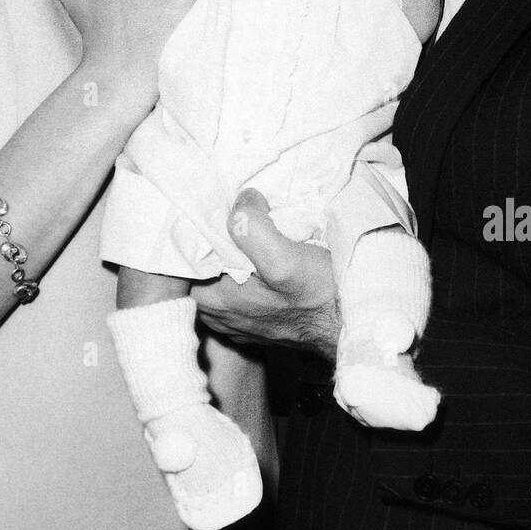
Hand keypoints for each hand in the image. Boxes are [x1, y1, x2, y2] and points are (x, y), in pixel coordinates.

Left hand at [193, 190, 340, 357]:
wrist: (352, 328)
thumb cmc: (320, 299)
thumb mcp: (285, 260)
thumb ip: (251, 229)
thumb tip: (242, 201)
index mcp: (211, 300)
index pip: (177, 260)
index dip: (188, 229)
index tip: (201, 205)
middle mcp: (217, 313)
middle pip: (197, 264)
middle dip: (208, 235)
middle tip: (222, 206)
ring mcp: (236, 318)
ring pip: (216, 274)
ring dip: (226, 249)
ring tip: (241, 223)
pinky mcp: (256, 317)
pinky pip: (236, 284)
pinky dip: (241, 265)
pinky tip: (258, 248)